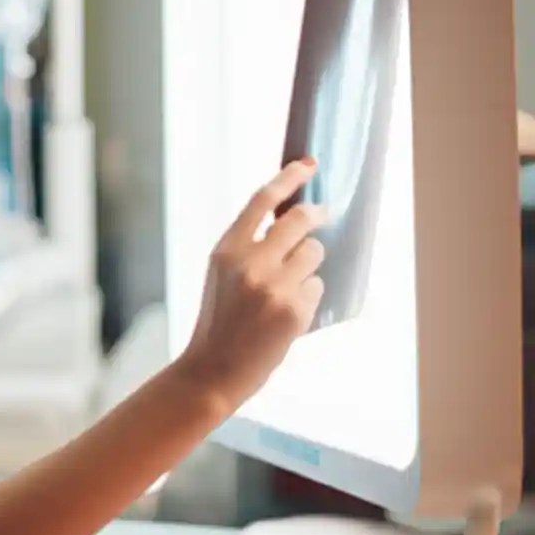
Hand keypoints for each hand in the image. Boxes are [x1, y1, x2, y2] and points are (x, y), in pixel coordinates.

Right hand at [179, 158, 326, 412]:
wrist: (212, 370)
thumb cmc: (218, 322)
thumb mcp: (221, 276)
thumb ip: (248, 248)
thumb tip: (290, 222)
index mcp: (225, 250)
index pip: (262, 200)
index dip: (289, 177)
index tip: (308, 164)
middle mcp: (250, 262)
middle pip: (299, 220)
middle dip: (315, 214)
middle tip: (322, 213)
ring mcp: (274, 286)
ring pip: (313, 254)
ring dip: (308, 265)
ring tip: (286, 290)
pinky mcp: (294, 309)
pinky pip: (316, 286)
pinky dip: (307, 297)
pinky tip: (285, 316)